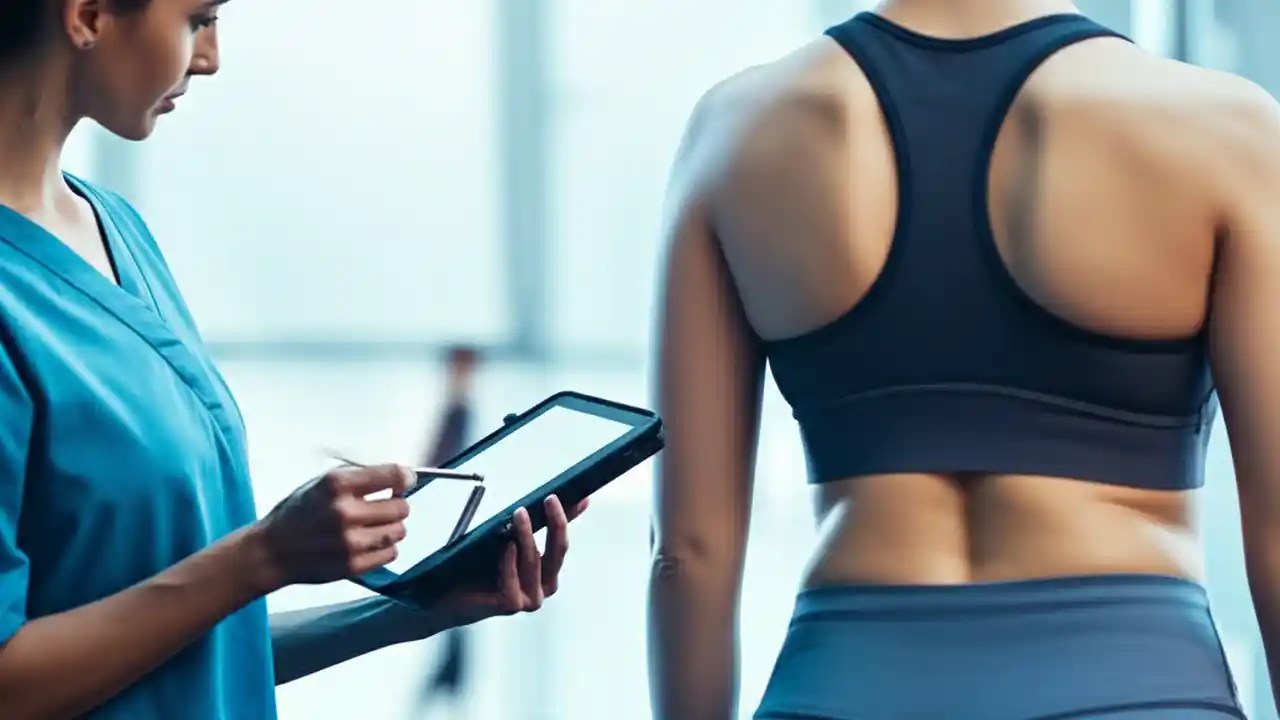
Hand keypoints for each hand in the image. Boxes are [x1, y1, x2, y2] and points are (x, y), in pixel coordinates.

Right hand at [248, 464, 414, 591]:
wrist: (272, 551)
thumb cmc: (298, 513)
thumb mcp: (321, 483)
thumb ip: (359, 479)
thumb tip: (400, 478)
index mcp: (336, 485)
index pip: (392, 476)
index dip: (404, 478)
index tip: (405, 480)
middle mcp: (345, 512)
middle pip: (401, 507)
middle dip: (396, 505)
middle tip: (383, 507)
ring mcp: (350, 542)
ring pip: (399, 531)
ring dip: (392, 527)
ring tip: (375, 526)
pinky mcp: (353, 566)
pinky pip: (390, 553)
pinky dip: (385, 548)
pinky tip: (369, 543)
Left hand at [418, 494, 588, 630]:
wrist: (448, 595)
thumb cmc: (480, 566)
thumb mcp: (508, 539)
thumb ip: (534, 523)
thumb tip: (555, 500)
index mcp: (548, 571)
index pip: (563, 539)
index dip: (568, 516)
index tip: (565, 496)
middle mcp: (543, 586)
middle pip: (558, 551)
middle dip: (556, 523)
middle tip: (549, 500)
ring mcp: (529, 598)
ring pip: (534, 562)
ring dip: (526, 536)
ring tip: (519, 515)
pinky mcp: (511, 605)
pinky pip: (514, 579)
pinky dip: (510, 561)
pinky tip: (505, 546)